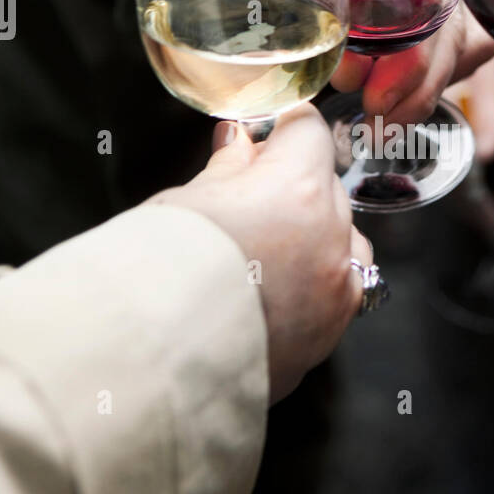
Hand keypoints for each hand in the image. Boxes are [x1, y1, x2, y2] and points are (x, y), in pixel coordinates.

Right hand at [148, 105, 371, 401]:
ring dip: (317, 238)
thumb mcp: (185, 202)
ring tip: (265, 251)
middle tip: (246, 199)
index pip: (310, 133)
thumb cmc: (157, 274)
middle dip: (293, 186)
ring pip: (344, 244)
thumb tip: (240, 145)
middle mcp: (330, 240)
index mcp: (298, 190)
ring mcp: (334, 294)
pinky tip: (271, 295)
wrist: (150, 362)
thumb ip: (227, 169)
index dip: (284, 130)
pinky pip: (335, 296)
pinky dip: (314, 287)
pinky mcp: (325, 340)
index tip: (265, 135)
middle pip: (327, 188)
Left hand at [220, 0, 493, 124]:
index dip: (396, 51)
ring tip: (379, 114)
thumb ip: (273, 10)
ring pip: (464, 42)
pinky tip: (401, 97)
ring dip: (424, 89)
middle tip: (370, 112)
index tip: (362, 87)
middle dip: (409, 81)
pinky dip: (438, 82)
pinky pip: (470, 50)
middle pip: (445, 24)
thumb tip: (295, 63)